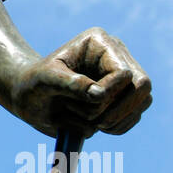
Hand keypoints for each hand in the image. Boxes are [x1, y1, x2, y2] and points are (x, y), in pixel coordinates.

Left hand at [9, 27, 151, 137]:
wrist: (29, 97)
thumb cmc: (34, 83)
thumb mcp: (45, 80)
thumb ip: (69, 84)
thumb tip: (99, 95)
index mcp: (100, 43)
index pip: (124, 73)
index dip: (110, 94)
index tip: (86, 102)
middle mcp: (116, 57)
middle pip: (142, 86)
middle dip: (119, 109)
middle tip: (94, 121)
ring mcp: (121, 78)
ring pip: (141, 103)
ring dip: (115, 120)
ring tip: (86, 121)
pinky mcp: (121, 98)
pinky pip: (133, 117)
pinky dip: (117, 128)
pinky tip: (92, 126)